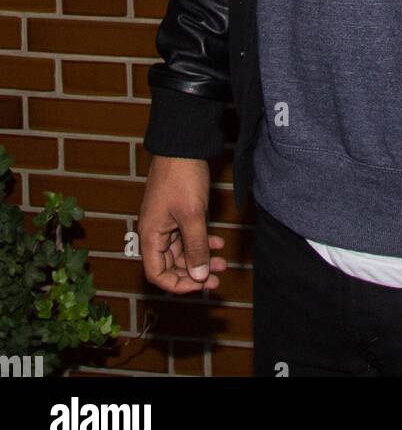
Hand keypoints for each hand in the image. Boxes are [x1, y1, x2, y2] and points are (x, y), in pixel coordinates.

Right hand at [139, 155, 226, 293]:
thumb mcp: (192, 216)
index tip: (200, 284)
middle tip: (217, 280)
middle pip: (171, 265)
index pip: (157, 273)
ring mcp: (166, 222)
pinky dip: (202, 242)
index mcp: (151, 235)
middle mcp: (155, 232)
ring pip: (182, 251)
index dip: (177, 284)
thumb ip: (196, 247)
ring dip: (202, 258)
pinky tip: (219, 242)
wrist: (183, 144)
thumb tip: (199, 277)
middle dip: (194, 273)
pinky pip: (187, 236)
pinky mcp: (177, 213)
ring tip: (223, 263)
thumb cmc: (182, 177)